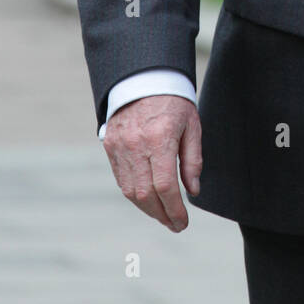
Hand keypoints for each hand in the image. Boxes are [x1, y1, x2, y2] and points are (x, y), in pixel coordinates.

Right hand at [102, 95, 201, 231]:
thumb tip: (193, 191)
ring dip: (147, 208)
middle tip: (175, 224)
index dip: (174, 210)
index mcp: (160, 139)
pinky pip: (121, 179)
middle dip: (161, 215)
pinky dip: (135, 193)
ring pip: (130, 191)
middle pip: (145, 194)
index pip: (166, 187)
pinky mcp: (110, 145)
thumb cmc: (174, 102)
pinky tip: (148, 199)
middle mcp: (136, 145)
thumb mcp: (192, 126)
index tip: (183, 222)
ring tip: (163, 215)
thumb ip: (193, 160)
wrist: (144, 78)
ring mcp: (119, 146)